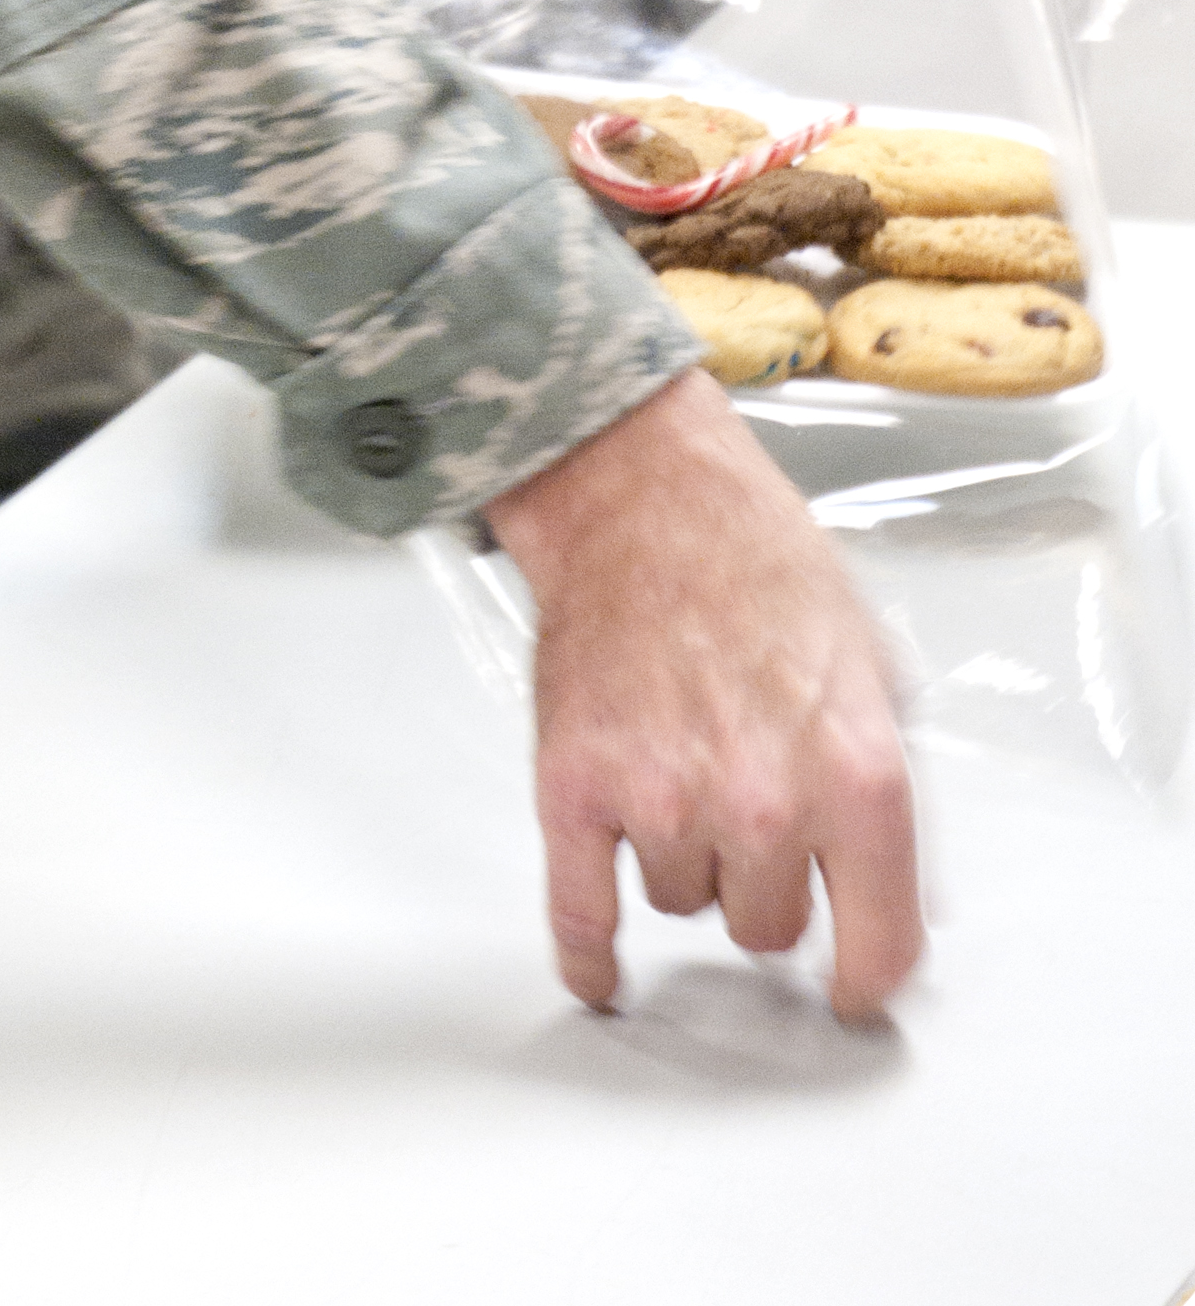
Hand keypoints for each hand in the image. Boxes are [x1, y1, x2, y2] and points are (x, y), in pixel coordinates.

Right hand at [484, 367, 921, 1021]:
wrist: (642, 492)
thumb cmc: (757, 559)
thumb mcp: (875, 662)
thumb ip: (892, 783)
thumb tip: (904, 882)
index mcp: (858, 775)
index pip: (883, 945)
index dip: (870, 974)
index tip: (857, 987)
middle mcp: (765, 801)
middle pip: (768, 929)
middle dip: (764, 882)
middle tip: (748, 807)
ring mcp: (663, 799)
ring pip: (683, 904)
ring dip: (686, 859)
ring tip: (680, 765)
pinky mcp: (577, 788)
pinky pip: (582, 916)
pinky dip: (591, 958)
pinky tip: (603, 978)